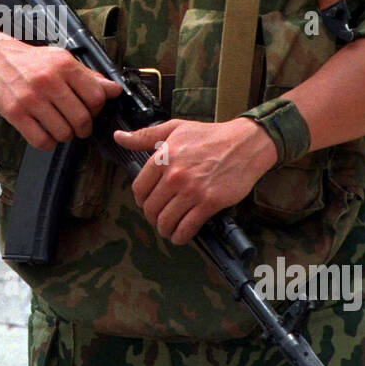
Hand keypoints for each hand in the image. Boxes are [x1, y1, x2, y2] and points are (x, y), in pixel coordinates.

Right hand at [0, 37, 121, 149]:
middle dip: (84, 128)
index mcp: (64, 65)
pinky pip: (41, 141)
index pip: (96, 97)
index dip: (97, 109)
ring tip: (61, 128)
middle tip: (78, 125)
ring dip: (66, 136)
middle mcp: (48, 81)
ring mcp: (31, 98)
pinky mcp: (15, 113)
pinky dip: (48, 143)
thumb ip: (88, 76)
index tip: (90, 110)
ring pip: (63, 133)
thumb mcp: (61, 60)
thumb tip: (114, 90)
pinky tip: (46, 133)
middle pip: (81, 118)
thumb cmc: (31, 62)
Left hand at [113, 118, 276, 244]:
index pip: (139, 189)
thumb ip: (144, 136)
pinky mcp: (209, 203)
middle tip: (158, 217)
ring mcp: (192, 190)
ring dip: (164, 229)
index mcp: (163, 157)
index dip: (141, 200)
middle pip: (150, 208)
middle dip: (152, 216)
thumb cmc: (211, 135)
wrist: (245, 143)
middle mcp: (175, 175)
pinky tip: (181, 234)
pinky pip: (187, 228)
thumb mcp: (175, 129)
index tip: (147, 202)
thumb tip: (119, 137)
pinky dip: (180, 236)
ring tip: (168, 228)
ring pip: (166, 221)